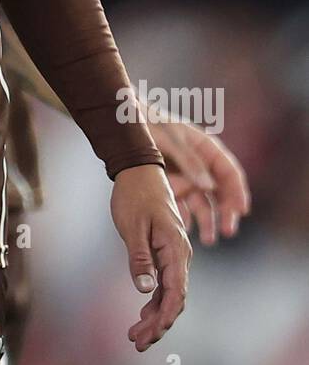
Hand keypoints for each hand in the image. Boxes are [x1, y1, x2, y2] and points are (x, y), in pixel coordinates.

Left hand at [110, 164, 191, 352]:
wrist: (138, 170)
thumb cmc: (134, 195)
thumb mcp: (132, 226)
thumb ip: (139, 258)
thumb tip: (145, 289)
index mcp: (176, 248)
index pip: (175, 293)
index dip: (164, 318)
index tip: (150, 335)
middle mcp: (180, 254)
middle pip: (174, 299)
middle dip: (158, 324)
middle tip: (137, 342)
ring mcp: (174, 254)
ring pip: (169, 293)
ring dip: (155, 317)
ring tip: (136, 336)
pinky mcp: (164, 252)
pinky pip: (164, 283)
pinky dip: (154, 301)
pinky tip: (143, 315)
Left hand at [149, 116, 251, 244]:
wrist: (123, 124)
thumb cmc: (148, 124)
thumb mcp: (170, 139)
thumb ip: (189, 162)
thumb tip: (210, 186)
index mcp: (205, 147)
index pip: (229, 171)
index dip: (237, 191)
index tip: (241, 210)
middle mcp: (199, 164)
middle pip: (220, 191)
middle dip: (226, 212)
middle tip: (227, 231)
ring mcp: (186, 176)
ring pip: (203, 202)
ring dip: (207, 221)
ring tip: (208, 240)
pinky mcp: (171, 185)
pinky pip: (182, 205)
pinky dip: (185, 217)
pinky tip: (184, 229)